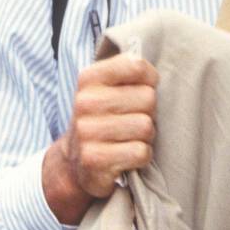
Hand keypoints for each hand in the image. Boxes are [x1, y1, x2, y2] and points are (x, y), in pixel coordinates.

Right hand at [42, 51, 158, 223]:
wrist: (75, 163)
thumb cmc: (103, 120)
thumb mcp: (108, 90)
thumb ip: (130, 73)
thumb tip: (154, 74)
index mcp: (90, 79)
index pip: (137, 66)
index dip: (150, 80)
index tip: (144, 90)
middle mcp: (85, 102)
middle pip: (148, 98)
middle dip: (149, 113)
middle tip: (134, 121)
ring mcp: (87, 131)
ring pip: (146, 126)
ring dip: (146, 137)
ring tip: (130, 139)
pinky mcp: (94, 159)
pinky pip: (141, 152)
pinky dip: (142, 156)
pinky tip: (127, 155)